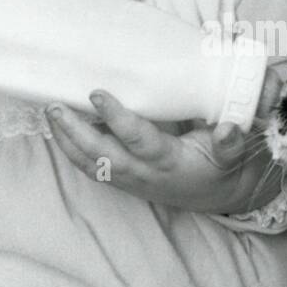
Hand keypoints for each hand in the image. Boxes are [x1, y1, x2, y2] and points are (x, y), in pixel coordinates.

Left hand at [44, 89, 280, 214]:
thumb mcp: (235, 153)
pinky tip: (60, 128)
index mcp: (172, 163)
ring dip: (67, 141)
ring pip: (91, 164)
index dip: (118, 119)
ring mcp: (131, 179)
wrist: (218, 193)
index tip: (98, 93)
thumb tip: (228, 129)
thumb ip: (232, 142)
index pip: (140, 141)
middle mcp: (146, 174)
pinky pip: (92, 167)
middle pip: (103, 157)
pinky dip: (72, 149)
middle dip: (75, 133)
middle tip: (56, 106)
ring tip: (51, 112)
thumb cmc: (223, 164)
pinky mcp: (124, 179)